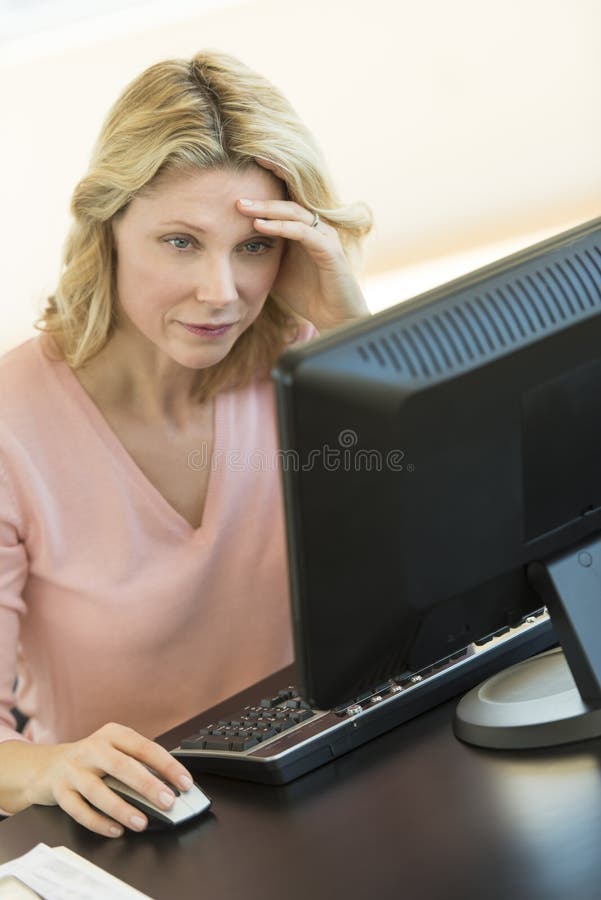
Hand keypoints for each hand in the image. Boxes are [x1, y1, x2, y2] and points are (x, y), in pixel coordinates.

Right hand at [26, 722, 193, 836]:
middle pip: (121, 766)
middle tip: (167, 802)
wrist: (48, 765)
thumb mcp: (115, 750)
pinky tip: (116, 830)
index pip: (144, 747)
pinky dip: (99, 822)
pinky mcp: (60, 791)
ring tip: (141, 822)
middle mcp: (92, 749)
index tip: (185, 782)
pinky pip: (79, 811)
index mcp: (113, 734)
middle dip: (147, 785)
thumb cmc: (92, 759)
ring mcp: (73, 770)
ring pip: (97, 791)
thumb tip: (169, 787)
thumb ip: (138, 763)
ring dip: (121, 808)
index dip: (167, 765)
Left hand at [237, 159, 369, 330]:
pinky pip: (303, 232)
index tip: (234, 187)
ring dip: (267, 208)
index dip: (263, 191)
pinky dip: (281, 227)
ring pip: (294, 213)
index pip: (283, 204)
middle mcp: (316, 228)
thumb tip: (229, 246)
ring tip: (241, 206)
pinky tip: (260, 226)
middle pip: (286, 202)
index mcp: (304, 230)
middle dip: (259, 197)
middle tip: (234, 195)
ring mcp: (325, 237)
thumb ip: (261, 255)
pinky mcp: (330, 251)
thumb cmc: (308, 295)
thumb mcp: (276, 271)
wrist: (335, 319)